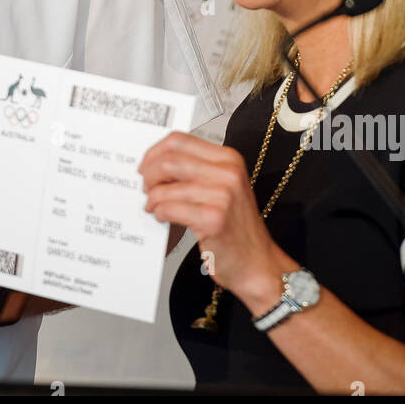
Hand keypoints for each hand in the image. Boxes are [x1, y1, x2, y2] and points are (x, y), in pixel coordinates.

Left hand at [140, 131, 286, 309]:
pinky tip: (163, 217)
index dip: (155, 152)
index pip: (179, 140)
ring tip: (154, 206)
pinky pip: (169, 208)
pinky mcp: (213, 219)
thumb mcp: (224, 187)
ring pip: (165, 186)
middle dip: (149, 174)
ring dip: (152, 198)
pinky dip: (159, 212)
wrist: (258, 263)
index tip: (146, 165)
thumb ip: (196, 170)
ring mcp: (223, 196)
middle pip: (169, 160)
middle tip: (146, 188)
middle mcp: (228, 173)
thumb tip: (155, 163)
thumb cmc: (237, 228)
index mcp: (229, 159)